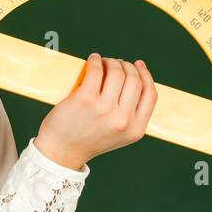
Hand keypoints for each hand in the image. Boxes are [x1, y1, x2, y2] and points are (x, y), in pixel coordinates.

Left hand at [34, 54, 157, 170]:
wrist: (60, 152)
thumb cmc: (87, 138)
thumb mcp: (118, 134)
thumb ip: (130, 114)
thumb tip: (136, 78)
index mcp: (135, 129)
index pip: (150, 94)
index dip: (146, 75)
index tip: (137, 65)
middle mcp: (123, 120)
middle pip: (134, 80)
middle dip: (126, 66)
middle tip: (114, 63)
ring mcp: (104, 109)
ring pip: (117, 72)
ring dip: (111, 62)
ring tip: (103, 62)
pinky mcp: (85, 99)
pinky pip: (96, 71)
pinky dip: (95, 61)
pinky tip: (93, 60)